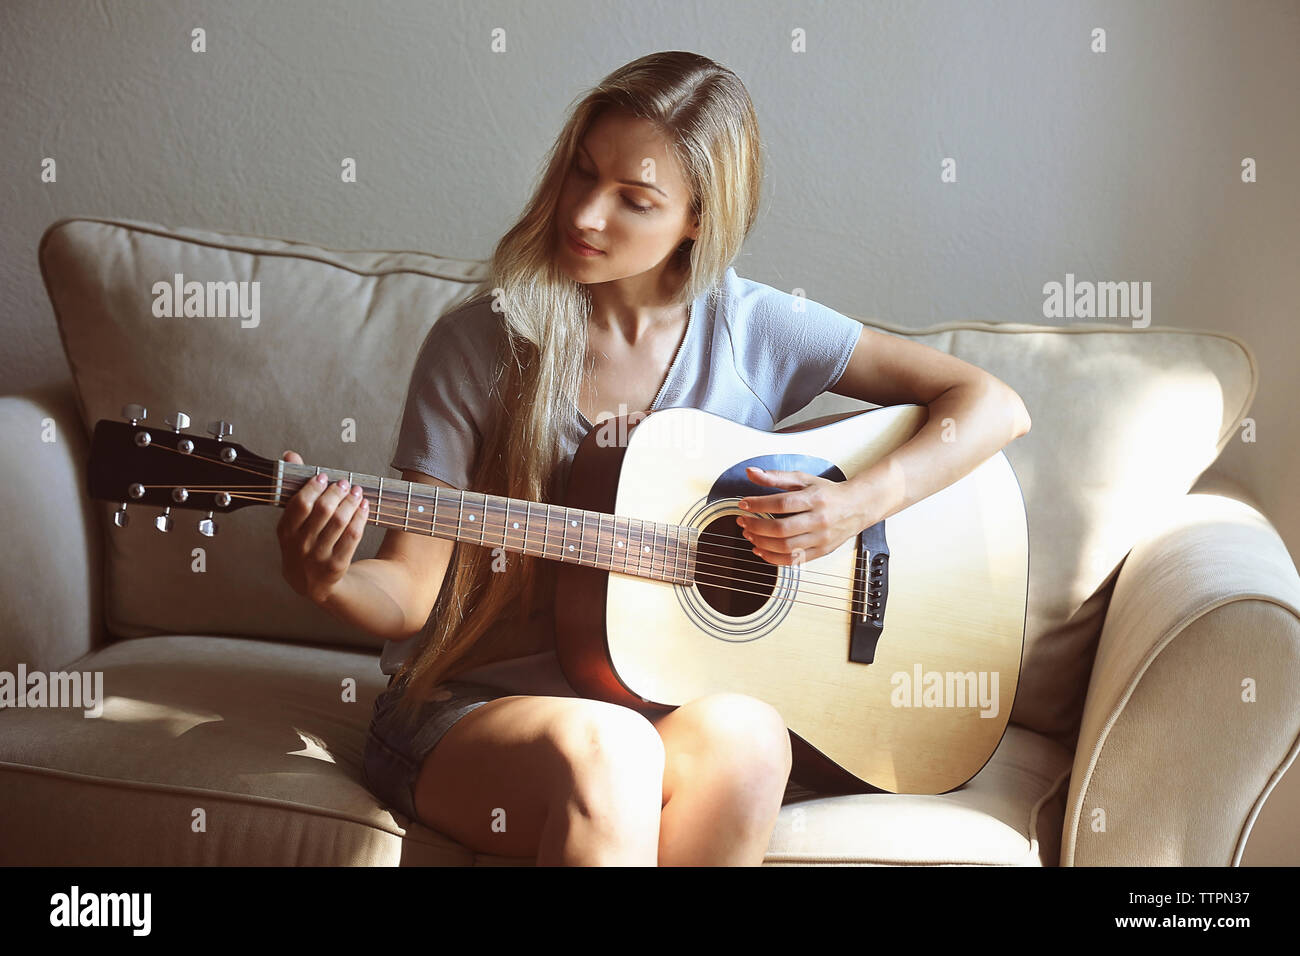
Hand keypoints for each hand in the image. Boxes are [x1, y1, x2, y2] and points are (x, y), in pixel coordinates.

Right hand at [275, 450, 369, 603]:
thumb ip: (294, 488)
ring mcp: (317, 558)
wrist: (311, 584)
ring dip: (351, 503)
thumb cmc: (303, 544)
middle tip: (346, 483)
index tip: (324, 476)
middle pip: (322, 511)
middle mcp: (299, 546)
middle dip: (337, 492)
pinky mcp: (336, 566)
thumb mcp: (293, 521)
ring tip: (357, 492)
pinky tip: (364, 508)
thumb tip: (289, 455)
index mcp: (285, 532)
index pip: (299, 504)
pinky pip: (352, 537)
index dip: (313, 487)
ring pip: (339, 522)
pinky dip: (360, 518)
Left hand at [735, 466, 866, 565]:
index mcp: (815, 499)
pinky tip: (761, 551)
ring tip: (749, 535)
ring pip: (786, 547)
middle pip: (782, 528)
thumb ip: (776, 477)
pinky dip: (773, 558)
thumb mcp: (804, 479)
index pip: (782, 503)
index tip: (744, 503)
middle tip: (743, 521)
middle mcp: (819, 520)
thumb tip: (751, 473)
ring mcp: (821, 538)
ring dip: (761, 543)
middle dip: (756, 526)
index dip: (759, 504)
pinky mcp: (822, 552)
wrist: (858, 506)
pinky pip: (794, 560)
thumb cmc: (829, 493)